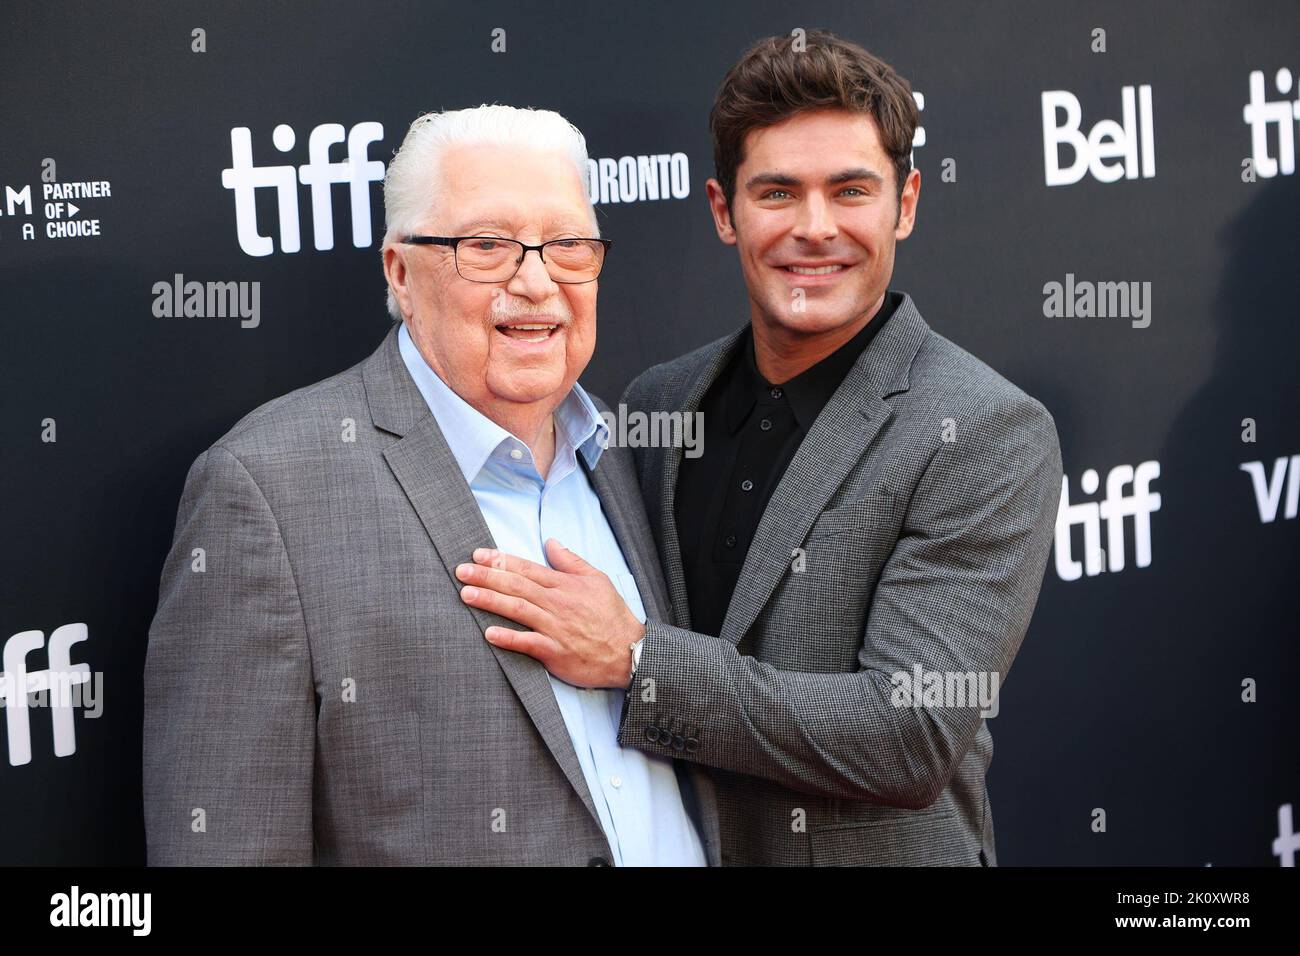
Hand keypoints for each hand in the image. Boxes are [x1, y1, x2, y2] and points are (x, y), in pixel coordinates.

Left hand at [455, 539, 644, 688]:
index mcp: (564, 585)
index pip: (527, 568)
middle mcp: (557, 603)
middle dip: (487, 576)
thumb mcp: (597, 580)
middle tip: (461, 570)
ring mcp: (555, 628)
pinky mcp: (555, 652)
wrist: (629, 653)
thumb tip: (551, 541)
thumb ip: (571, 561)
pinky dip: (508, 638)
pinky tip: (489, 633)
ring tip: (466, 594)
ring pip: (518, 610)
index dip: (501, 560)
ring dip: (490, 601)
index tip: (478, 555)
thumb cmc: (612, 616)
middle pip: (516, 586)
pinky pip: (528, 643)